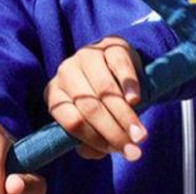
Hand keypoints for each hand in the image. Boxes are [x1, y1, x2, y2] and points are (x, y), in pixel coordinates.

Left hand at [44, 36, 146, 160]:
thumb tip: (96, 152)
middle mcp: (66, 72)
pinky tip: (137, 101)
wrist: (117, 62)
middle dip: (114, 131)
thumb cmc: (102, 99)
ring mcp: (87, 55)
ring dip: (125, 115)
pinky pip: (119, 65)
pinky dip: (129, 85)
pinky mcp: (110, 44)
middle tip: (134, 149)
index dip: (94, 139)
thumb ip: (91, 140)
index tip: (116, 152)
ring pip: (104, 89)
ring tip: (140, 134)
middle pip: (90, 107)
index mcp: (55, 94)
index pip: (71, 121)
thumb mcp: (92, 119)